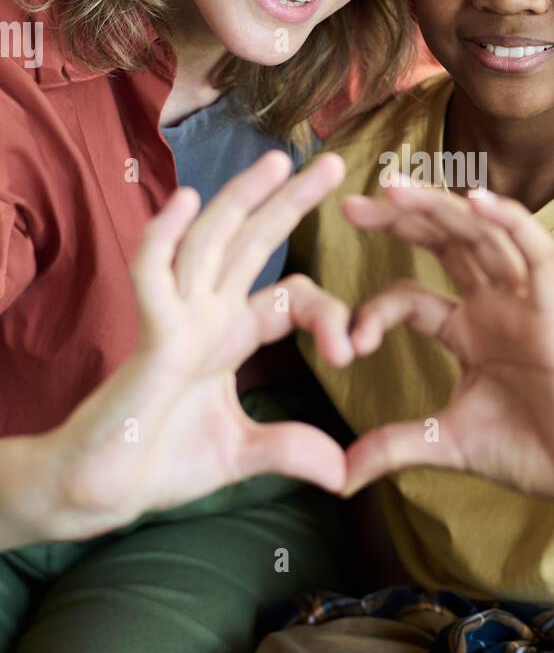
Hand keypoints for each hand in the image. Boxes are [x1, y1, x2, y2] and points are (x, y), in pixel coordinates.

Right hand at [43, 151, 352, 539]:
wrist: (102, 492)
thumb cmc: (161, 463)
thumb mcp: (243, 454)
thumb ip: (291, 451)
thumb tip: (342, 473)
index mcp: (231, 336)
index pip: (290, 296)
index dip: (328, 315)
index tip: (352, 353)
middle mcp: (206, 316)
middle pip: (252, 244)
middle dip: (289, 202)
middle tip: (331, 162)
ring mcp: (177, 321)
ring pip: (209, 244)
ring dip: (240, 200)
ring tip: (276, 160)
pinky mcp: (150, 338)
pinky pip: (152, 276)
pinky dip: (165, 238)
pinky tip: (186, 200)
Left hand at [340, 183, 553, 501]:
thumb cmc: (533, 450)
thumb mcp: (446, 444)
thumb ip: (393, 448)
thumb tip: (338, 477)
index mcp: (468, 329)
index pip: (410, 297)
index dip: (373, 310)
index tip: (345, 343)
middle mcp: (495, 305)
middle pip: (444, 243)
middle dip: (400, 219)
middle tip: (351, 203)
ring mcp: (527, 302)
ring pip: (481, 236)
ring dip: (439, 208)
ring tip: (395, 188)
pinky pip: (538, 253)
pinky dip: (510, 222)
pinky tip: (476, 199)